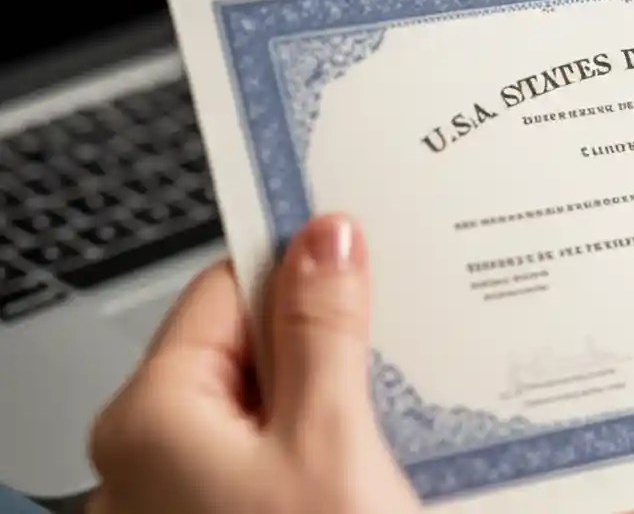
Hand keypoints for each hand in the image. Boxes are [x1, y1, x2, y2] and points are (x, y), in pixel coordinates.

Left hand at [87, 215, 419, 513]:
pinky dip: (320, 454)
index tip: (361, 252)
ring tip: (388, 422)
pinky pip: (270, 463)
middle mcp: (145, 461)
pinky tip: (369, 466)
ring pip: (267, 412)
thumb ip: (324, 332)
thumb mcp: (331, 440)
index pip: (225, 289)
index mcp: (149, 420)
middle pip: (247, 351)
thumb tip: (326, 241)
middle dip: (324, 344)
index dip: (300, 268)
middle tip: (394, 352)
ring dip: (330, 404)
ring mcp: (181, 500)